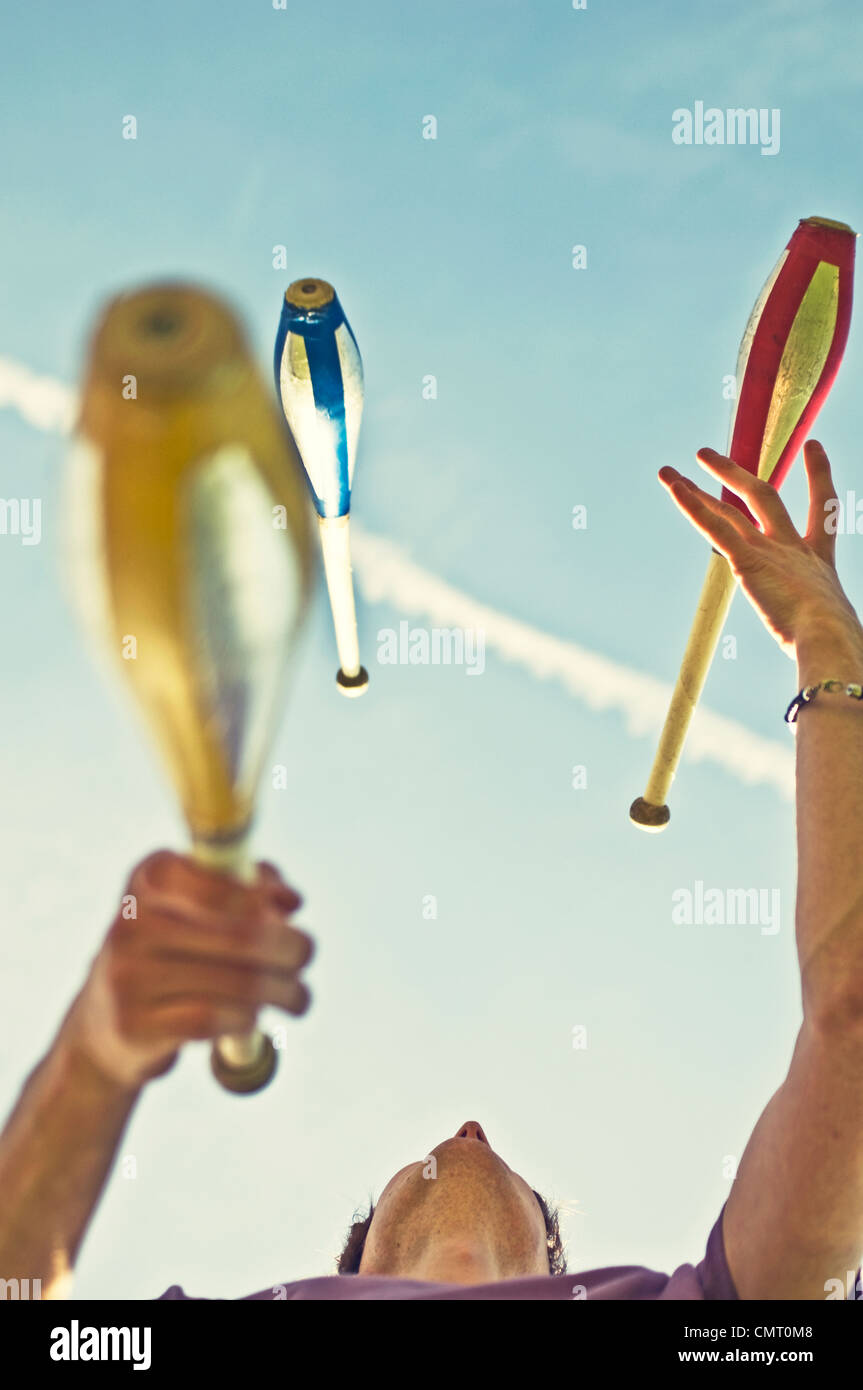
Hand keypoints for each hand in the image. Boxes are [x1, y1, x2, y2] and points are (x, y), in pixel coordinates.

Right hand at [57, 850, 313, 1089]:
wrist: (106, 1020)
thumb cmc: (173, 949)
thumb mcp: (199, 905)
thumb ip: (250, 886)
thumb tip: (290, 901)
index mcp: (151, 879)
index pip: (219, 879)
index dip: (265, 897)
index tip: (291, 912)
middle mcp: (132, 922)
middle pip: (242, 936)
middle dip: (291, 948)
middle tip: (307, 956)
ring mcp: (128, 976)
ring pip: (237, 983)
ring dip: (284, 990)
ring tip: (299, 997)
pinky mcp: (133, 1025)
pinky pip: (214, 1019)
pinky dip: (247, 1020)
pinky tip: (256, 1019)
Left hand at [659, 440, 862, 657]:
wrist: (829, 636)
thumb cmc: (835, 641)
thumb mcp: (830, 627)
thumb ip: (822, 629)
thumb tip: (826, 659)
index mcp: (818, 560)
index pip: (822, 510)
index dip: (818, 476)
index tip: (812, 447)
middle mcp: (792, 547)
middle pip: (763, 495)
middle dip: (734, 472)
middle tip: (706, 455)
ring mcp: (769, 549)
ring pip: (729, 507)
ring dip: (699, 486)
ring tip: (674, 467)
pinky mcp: (748, 560)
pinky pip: (714, 526)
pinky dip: (692, 505)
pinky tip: (674, 486)